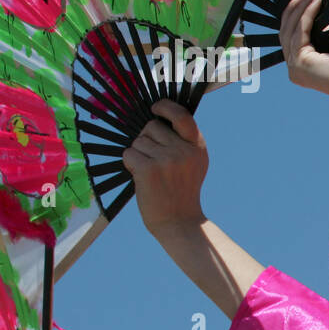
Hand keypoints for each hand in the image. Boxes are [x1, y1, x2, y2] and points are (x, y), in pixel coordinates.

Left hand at [121, 99, 207, 239]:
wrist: (179, 221)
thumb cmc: (181, 191)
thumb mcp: (193, 163)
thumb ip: (183, 143)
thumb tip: (156, 120)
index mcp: (197, 146)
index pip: (182, 116)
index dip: (166, 107)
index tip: (155, 108)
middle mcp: (184, 150)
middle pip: (151, 127)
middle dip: (146, 139)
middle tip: (154, 161)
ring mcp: (167, 159)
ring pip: (138, 141)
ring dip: (138, 155)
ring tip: (151, 173)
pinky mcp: (149, 169)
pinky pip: (129, 154)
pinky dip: (130, 165)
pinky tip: (142, 178)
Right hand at [280, 0, 328, 101]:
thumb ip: (322, 30)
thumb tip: (315, 15)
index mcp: (302, 66)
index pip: (291, 36)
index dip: (296, 15)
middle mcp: (294, 68)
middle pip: (287, 31)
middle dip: (296, 8)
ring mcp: (294, 66)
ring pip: (291, 29)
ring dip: (301, 7)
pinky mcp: (300, 62)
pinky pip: (300, 30)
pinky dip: (307, 13)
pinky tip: (316, 1)